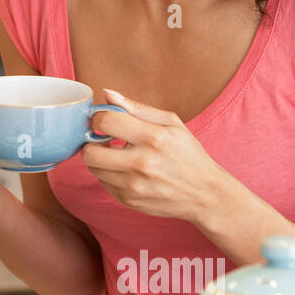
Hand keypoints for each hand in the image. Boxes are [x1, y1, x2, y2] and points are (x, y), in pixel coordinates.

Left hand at [79, 88, 232, 223]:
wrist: (204, 193)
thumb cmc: (187, 154)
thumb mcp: (171, 123)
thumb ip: (137, 108)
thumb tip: (107, 94)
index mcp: (154, 138)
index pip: (106, 121)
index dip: (99, 117)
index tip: (105, 119)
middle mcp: (141, 163)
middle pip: (90, 152)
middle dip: (92, 142)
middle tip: (103, 139)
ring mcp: (134, 185)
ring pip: (93, 168)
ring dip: (99, 159)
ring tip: (117, 154)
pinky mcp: (129, 200)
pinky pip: (103, 182)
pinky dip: (109, 174)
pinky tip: (125, 169)